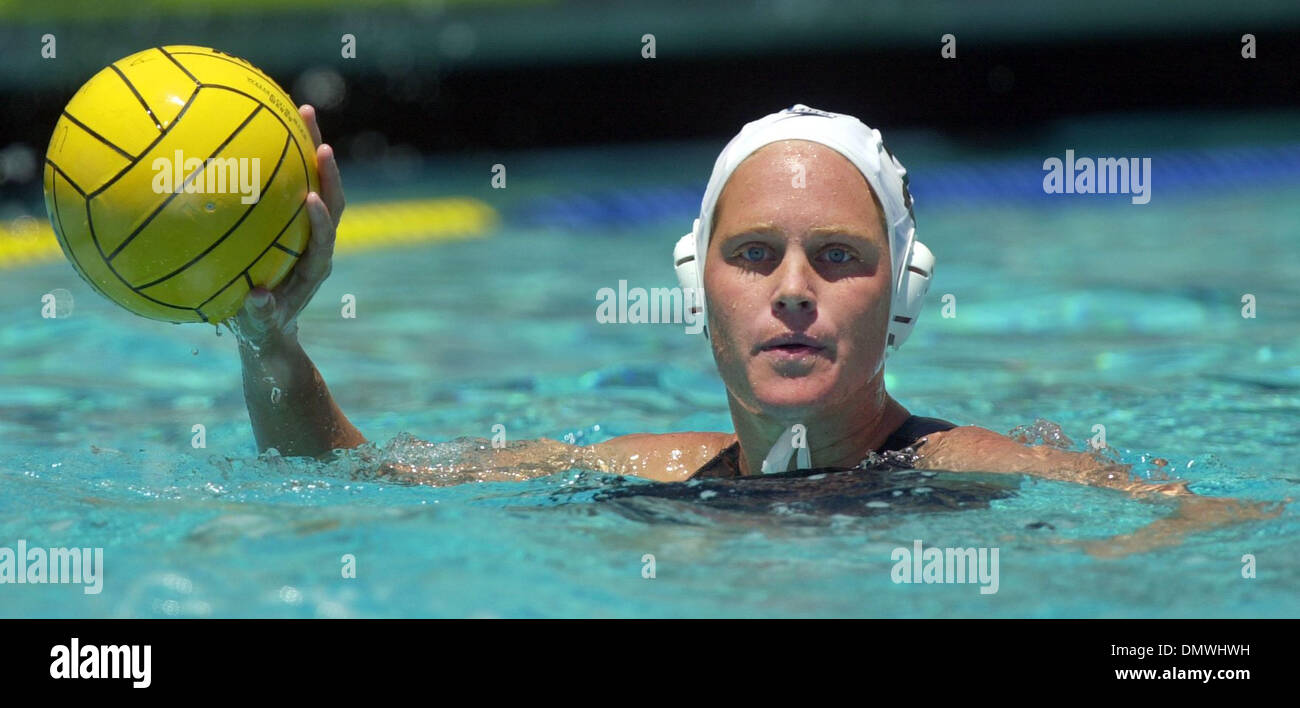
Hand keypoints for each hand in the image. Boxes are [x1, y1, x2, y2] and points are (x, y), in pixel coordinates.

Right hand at [234, 104, 344, 351]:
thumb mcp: (260, 326)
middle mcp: (319, 244)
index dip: (321, 220)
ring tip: (301, 110)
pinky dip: (286, 157)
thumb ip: (260, 315)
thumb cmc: (264, 328)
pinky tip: (267, 125)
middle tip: (320, 139)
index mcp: (314, 266)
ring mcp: (310, 229)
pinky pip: (294, 182)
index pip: (324, 239)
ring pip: (317, 184)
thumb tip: (256, 299)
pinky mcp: (296, 221)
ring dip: (311, 149)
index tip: (311, 199)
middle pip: (332, 200)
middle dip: (328, 170)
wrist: (273, 330)